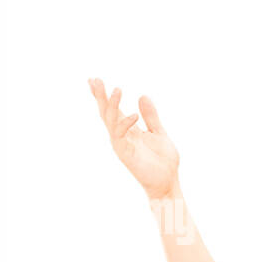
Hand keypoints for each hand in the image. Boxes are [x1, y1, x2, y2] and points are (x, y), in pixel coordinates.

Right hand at [88, 77, 180, 199]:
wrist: (168, 182)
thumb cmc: (163, 160)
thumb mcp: (158, 132)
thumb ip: (150, 116)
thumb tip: (143, 95)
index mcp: (129, 129)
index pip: (113, 110)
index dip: (104, 96)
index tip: (93, 80)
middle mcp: (122, 135)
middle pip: (106, 113)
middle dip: (100, 97)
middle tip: (94, 79)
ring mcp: (122, 144)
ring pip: (111, 121)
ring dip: (112, 105)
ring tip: (116, 89)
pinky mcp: (125, 153)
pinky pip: (120, 135)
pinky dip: (125, 123)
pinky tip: (134, 114)